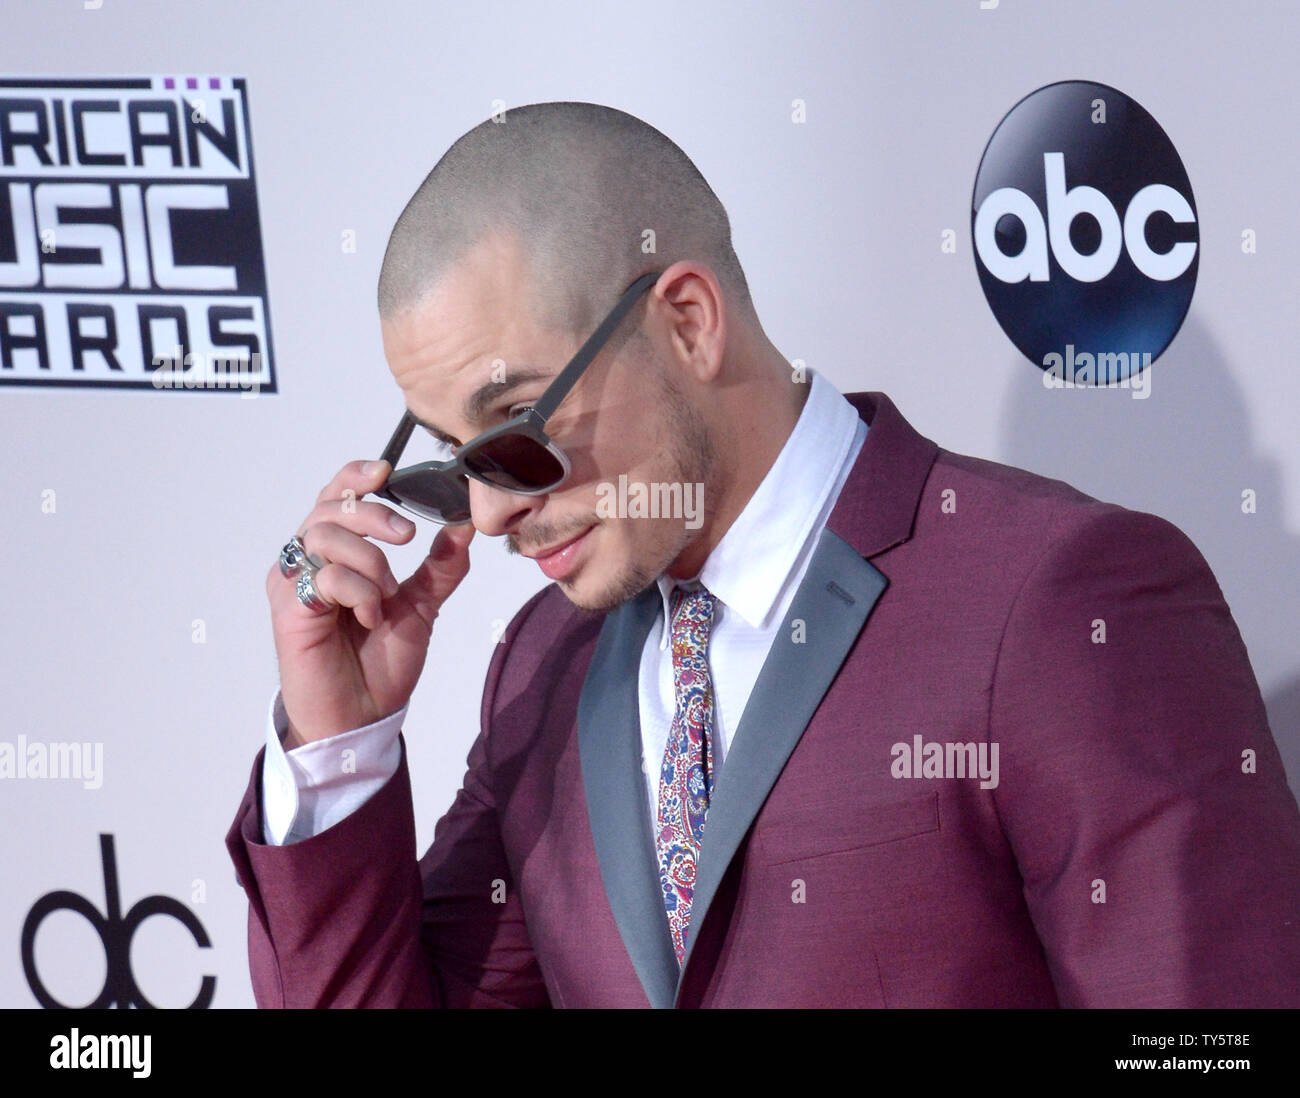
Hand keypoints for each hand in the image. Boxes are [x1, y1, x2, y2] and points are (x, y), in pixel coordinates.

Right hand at [266, 460, 474, 746]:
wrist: (362, 717)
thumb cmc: (380, 663)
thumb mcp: (421, 606)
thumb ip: (440, 566)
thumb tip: (465, 523)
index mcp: (337, 552)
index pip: (337, 495)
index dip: (358, 475)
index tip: (389, 471)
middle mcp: (308, 560)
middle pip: (330, 505)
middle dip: (374, 512)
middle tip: (407, 536)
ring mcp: (293, 581)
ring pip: (326, 535)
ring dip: (369, 562)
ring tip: (385, 597)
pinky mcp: (288, 607)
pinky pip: (324, 575)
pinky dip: (358, 591)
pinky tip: (370, 617)